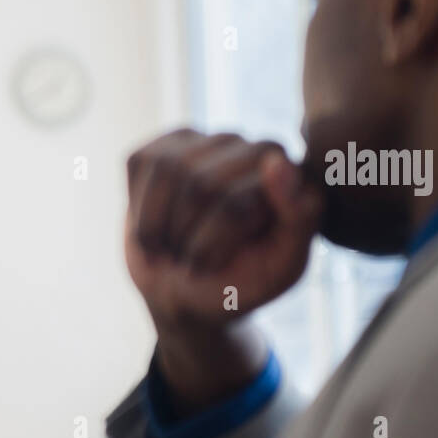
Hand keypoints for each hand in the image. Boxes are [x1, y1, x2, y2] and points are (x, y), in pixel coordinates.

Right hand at [124, 129, 322, 412]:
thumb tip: (277, 161)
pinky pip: (142, 161)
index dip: (208, 247)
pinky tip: (156, 223)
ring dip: (159, 223)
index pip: (235, 206)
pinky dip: (140, 205)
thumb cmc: (241, 283)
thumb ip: (296, 217)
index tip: (212, 269)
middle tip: (191, 260)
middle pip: (201, 186)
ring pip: (170, 170)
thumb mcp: (280, 268)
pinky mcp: (173, 143)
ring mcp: (216, 142)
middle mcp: (260, 150)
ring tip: (173, 244)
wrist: (189, 295)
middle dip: (185, 236)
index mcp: (295, 179)